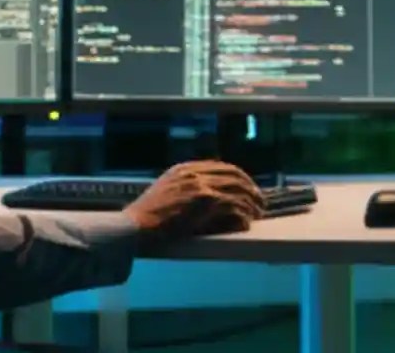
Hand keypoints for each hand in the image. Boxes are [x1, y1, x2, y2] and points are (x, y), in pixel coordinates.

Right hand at [124, 160, 264, 248]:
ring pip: (237, 190)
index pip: (222, 166)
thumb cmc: (147, 219)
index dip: (240, 177)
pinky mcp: (205, 201)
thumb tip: (212, 198)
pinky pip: (233, 206)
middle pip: (234, 176)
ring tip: (257, 214)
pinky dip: (243, 216)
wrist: (135, 228)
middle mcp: (194, 173)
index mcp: (185, 169)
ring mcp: (200, 185)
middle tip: (259, 202)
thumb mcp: (166, 192)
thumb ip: (186, 189)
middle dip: (250, 188)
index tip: (248, 187)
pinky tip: (246, 224)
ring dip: (251, 204)